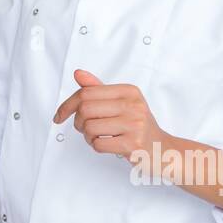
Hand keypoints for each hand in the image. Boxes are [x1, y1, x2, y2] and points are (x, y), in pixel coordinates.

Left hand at [53, 69, 171, 165]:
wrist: (163, 149)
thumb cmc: (137, 125)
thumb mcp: (121, 102)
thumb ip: (98, 89)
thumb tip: (78, 74)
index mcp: (129, 91)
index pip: (86, 92)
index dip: (67, 105)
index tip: (59, 116)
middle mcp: (133, 105)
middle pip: (85, 109)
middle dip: (77, 122)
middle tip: (83, 128)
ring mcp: (135, 124)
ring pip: (89, 127)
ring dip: (87, 136)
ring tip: (98, 137)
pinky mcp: (133, 144)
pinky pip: (98, 144)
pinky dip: (96, 146)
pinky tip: (107, 144)